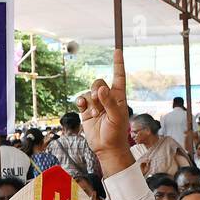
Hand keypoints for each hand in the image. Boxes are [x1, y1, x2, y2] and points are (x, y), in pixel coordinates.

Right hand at [76, 49, 133, 173]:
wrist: (106, 148)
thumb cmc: (116, 133)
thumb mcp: (116, 117)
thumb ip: (109, 102)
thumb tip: (102, 88)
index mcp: (118, 97)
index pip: (119, 76)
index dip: (118, 64)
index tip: (117, 51)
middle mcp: (107, 98)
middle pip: (99, 82)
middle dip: (97, 89)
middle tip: (98, 100)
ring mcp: (96, 104)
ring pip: (89, 91)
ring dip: (90, 100)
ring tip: (95, 113)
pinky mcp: (86, 111)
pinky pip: (81, 99)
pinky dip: (80, 101)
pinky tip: (82, 105)